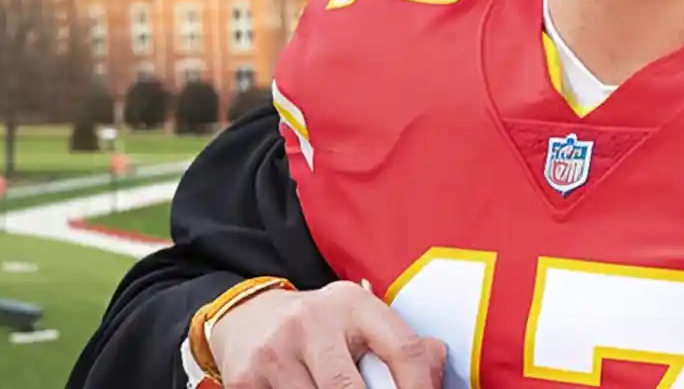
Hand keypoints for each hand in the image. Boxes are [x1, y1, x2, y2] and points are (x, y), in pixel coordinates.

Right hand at [209, 280, 445, 388]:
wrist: (245, 316)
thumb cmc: (320, 324)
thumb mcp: (358, 318)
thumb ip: (396, 340)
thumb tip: (437, 368)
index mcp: (354, 303)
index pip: (404, 348)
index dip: (421, 387)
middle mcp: (313, 321)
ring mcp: (276, 350)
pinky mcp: (246, 377)